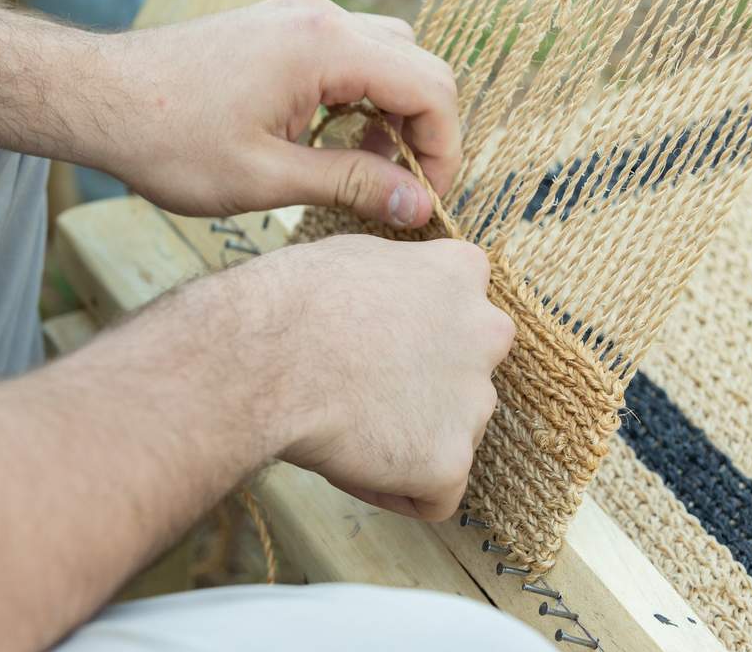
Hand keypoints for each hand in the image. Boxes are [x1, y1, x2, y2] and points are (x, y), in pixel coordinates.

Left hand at [97, 0, 458, 227]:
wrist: (98, 97)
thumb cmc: (170, 140)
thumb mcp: (267, 178)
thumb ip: (353, 185)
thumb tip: (420, 207)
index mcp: (326, 46)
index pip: (432, 88)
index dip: (444, 150)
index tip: (426, 202)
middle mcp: (323, 17)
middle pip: (420, 66)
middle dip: (425, 131)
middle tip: (399, 189)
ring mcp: (301, 15)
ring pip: (390, 56)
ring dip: (393, 112)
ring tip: (363, 168)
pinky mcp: (283, 25)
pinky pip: (352, 52)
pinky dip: (361, 95)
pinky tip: (331, 139)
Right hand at [225, 234, 513, 520]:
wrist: (265, 358)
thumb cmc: (289, 302)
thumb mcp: (357, 257)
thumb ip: (398, 280)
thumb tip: (393, 300)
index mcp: (461, 272)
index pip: (460, 313)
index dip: (413, 338)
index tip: (373, 346)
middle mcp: (487, 332)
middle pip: (465, 377)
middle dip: (424, 392)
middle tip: (361, 393)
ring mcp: (474, 400)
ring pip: (453, 435)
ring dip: (410, 440)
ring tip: (347, 426)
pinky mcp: (451, 460)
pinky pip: (434, 494)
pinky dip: (394, 490)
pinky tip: (350, 461)